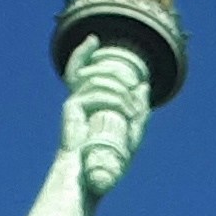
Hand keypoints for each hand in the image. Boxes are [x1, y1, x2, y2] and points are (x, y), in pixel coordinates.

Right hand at [63, 40, 154, 196]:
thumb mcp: (130, 132)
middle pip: (79, 68)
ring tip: (134, 111)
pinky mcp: (72, 109)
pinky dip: (115, 100)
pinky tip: (126, 112)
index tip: (93, 39)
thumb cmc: (108, 159)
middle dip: (95, 59)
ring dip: (120, 92)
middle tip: (121, 72)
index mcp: (86, 104)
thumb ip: (138, 110)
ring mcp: (72, 104)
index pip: (79, 73)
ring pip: (97, 81)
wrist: (92, 176)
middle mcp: (76, 101)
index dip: (83, 53)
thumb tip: (143, 86)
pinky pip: (96, 94)